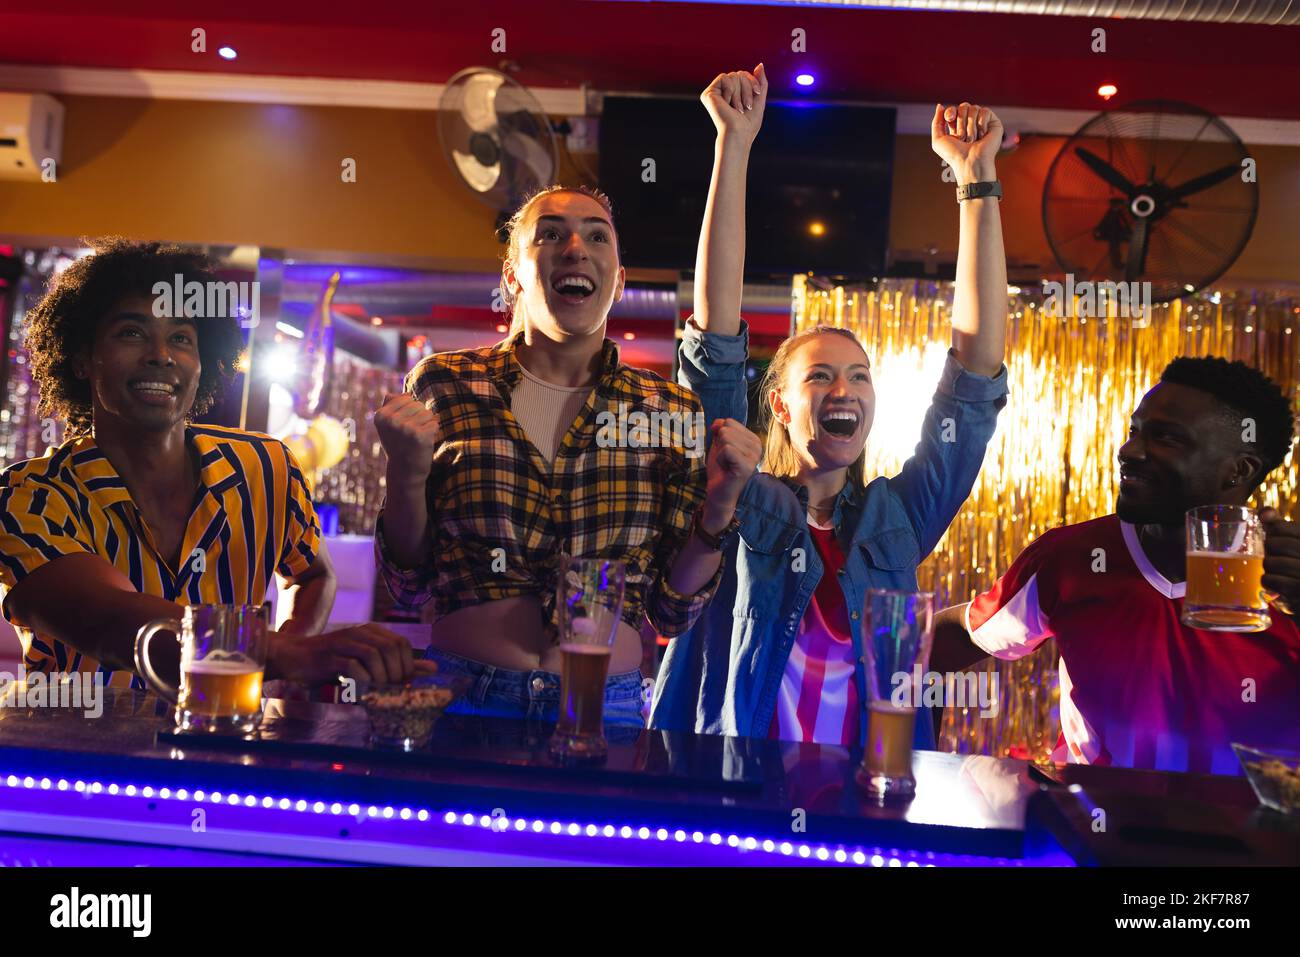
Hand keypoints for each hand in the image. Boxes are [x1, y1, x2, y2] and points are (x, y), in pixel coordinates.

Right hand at [268, 624, 436, 692]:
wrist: (293, 657)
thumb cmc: (332, 662)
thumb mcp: (366, 662)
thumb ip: (397, 665)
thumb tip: (432, 669)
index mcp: (371, 632)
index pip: (402, 644)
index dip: (408, 665)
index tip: (403, 684)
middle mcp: (359, 633)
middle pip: (391, 648)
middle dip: (396, 672)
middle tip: (391, 690)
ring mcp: (343, 643)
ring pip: (374, 654)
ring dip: (381, 677)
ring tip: (378, 691)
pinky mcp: (328, 657)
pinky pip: (352, 666)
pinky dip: (361, 680)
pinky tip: (361, 690)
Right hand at [374, 392, 440, 483]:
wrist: (405, 470)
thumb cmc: (398, 444)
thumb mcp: (387, 425)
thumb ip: (390, 405)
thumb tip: (403, 393)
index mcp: (381, 415)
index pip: (406, 398)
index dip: (409, 411)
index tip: (402, 426)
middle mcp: (391, 420)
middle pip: (418, 404)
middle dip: (419, 417)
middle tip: (410, 435)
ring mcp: (406, 428)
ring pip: (428, 413)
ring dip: (427, 424)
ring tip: (417, 438)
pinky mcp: (421, 436)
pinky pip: (435, 423)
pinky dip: (433, 431)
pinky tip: (424, 442)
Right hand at [701, 63, 767, 145]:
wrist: (739, 133)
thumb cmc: (749, 123)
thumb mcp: (759, 98)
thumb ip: (760, 81)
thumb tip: (760, 64)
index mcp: (733, 93)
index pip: (744, 75)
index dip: (753, 82)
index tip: (757, 95)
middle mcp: (722, 92)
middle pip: (739, 73)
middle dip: (747, 89)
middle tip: (745, 107)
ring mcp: (715, 93)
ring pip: (733, 75)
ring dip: (740, 93)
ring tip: (737, 108)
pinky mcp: (708, 93)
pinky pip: (725, 77)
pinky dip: (731, 90)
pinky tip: (727, 103)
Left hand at [704, 418, 762, 523]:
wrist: (719, 493)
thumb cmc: (720, 469)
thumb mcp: (718, 444)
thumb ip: (720, 429)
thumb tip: (718, 423)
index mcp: (753, 439)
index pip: (729, 422)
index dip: (720, 437)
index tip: (725, 453)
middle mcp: (757, 446)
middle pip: (727, 428)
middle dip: (719, 444)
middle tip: (725, 460)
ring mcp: (754, 456)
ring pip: (725, 438)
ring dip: (719, 453)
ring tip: (726, 465)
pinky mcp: (747, 466)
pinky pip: (726, 449)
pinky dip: (720, 459)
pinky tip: (726, 469)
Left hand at [932, 102, 1002, 183]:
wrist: (969, 163)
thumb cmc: (954, 155)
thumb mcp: (938, 140)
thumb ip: (936, 122)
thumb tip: (940, 105)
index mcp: (957, 126)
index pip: (953, 109)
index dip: (951, 112)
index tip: (949, 119)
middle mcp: (970, 123)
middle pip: (963, 106)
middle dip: (960, 121)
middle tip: (962, 137)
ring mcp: (982, 123)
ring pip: (974, 108)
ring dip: (970, 126)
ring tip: (972, 140)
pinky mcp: (993, 123)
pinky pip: (985, 111)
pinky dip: (981, 123)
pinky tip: (982, 135)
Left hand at [1260, 507, 1299, 615]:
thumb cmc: (1298, 566)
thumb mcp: (1295, 545)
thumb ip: (1281, 527)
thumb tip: (1264, 512)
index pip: (1283, 527)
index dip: (1273, 532)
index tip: (1276, 538)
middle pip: (1274, 544)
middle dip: (1269, 550)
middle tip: (1276, 556)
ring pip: (1271, 563)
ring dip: (1269, 567)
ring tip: (1278, 571)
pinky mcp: (1299, 595)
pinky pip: (1271, 580)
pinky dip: (1268, 581)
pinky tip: (1276, 583)